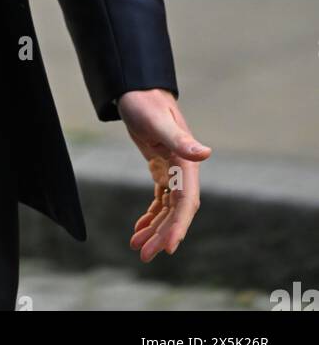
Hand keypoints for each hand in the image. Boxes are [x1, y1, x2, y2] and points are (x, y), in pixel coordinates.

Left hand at [117, 89, 211, 261]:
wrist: (138, 88)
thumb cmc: (146, 102)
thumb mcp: (158, 121)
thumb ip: (181, 139)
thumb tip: (206, 153)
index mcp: (186, 161)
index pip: (186, 201)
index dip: (179, 225)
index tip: (169, 247)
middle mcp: (184, 168)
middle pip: (177, 210)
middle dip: (163, 234)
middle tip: (145, 255)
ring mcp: (174, 170)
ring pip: (168, 208)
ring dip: (155, 229)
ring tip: (138, 247)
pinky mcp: (162, 168)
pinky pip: (160, 199)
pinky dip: (151, 215)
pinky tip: (139, 229)